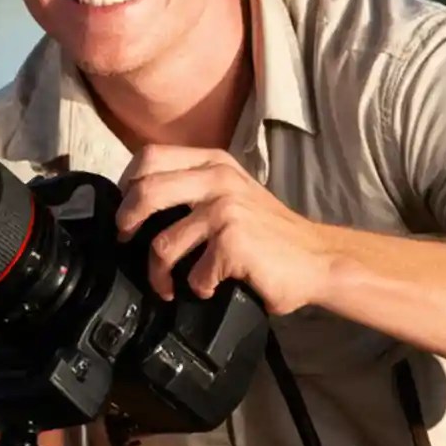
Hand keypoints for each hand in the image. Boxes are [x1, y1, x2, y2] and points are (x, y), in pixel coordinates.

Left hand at [117, 145, 334, 314]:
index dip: (127, 184)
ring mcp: (225, 209)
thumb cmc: (268, 232)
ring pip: (162, 243)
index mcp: (212, 161)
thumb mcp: (230, 192)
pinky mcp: (233, 241)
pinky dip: (197, 287)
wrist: (318, 260)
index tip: (126, 211)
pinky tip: (210, 289)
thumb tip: (134, 202)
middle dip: (126, 223)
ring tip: (169, 285)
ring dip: (159, 274)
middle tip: (127, 243)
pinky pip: (193, 272)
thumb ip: (191, 186)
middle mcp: (217, 178)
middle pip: (144, 192)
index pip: (149, 156)